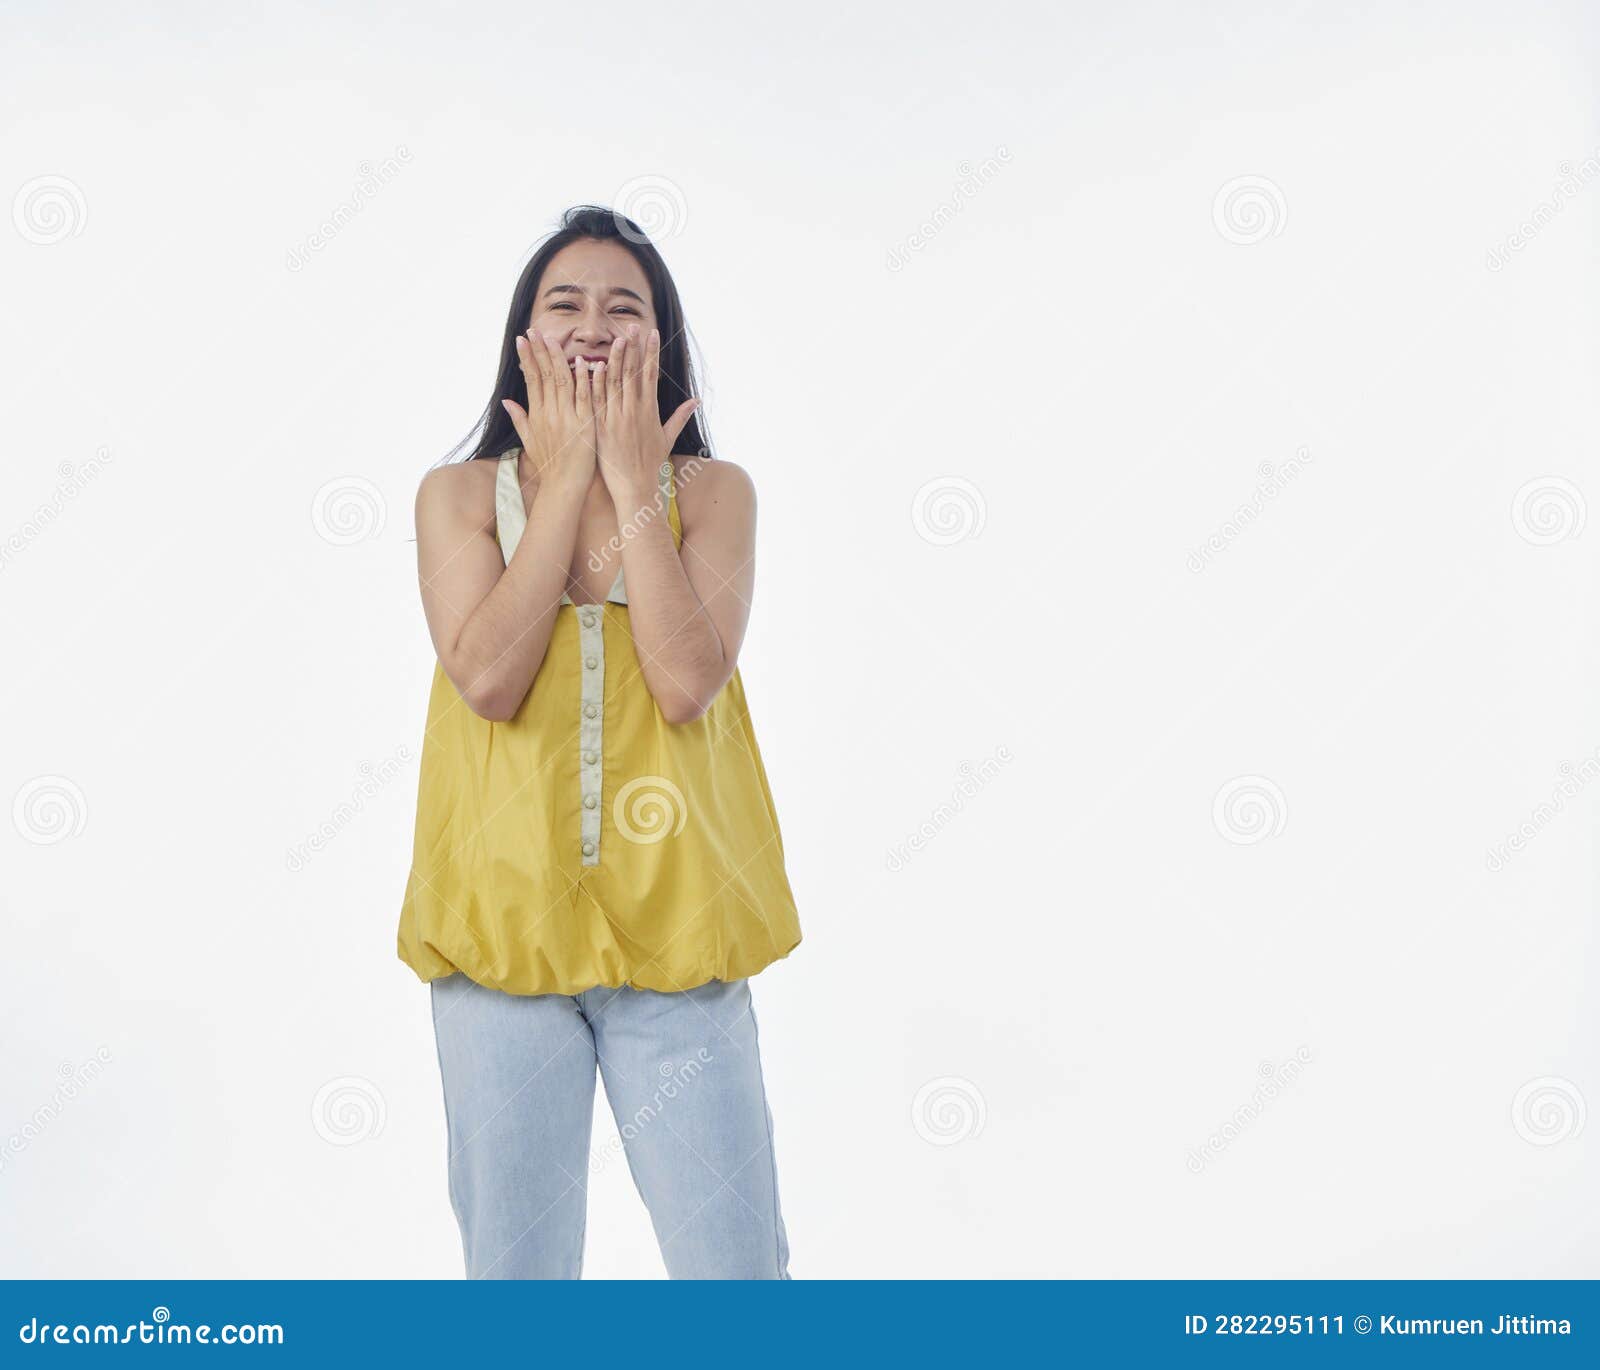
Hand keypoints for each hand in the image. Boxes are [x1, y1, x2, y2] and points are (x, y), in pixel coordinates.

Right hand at [499, 328, 599, 489]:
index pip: (531, 379)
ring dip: (558, 358)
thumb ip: (520, 418)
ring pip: (562, 381)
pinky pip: (584, 397)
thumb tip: (507, 401)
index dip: (527, 358)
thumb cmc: (550, 464)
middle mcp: (549, 413)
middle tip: (534, 330)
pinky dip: (583, 380)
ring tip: (553, 338)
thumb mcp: (530, 441)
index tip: (523, 339)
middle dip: (538, 351)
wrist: (564, 486)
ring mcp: (567, 418)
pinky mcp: (584, 425)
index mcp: (537, 414)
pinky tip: (582, 362)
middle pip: (544, 375)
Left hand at [593, 325, 698, 503]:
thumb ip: (679, 417)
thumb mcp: (667, 439)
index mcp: (650, 411)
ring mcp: (616, 419)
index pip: (651, 374)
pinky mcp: (601, 428)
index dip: (651, 352)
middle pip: (633, 373)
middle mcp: (634, 412)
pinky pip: (597, 401)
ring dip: (616, 359)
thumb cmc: (651, 465)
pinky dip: (595, 382)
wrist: (636, 488)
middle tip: (632, 325)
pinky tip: (594, 364)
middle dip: (633, 347)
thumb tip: (695, 401)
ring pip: (615, 383)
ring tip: (616, 337)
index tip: (652, 332)